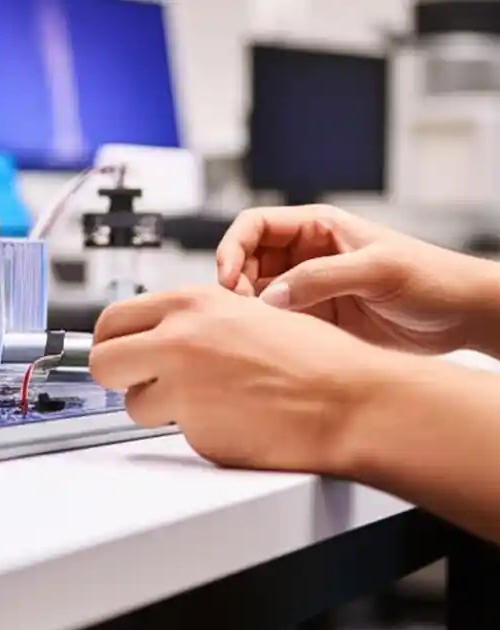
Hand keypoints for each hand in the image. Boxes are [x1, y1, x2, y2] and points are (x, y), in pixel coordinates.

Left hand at [90, 286, 397, 473]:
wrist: (352, 401)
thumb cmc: (314, 358)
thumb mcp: (246, 313)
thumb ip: (193, 321)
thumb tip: (153, 334)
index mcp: (190, 305)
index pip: (111, 320)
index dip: (112, 340)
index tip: (118, 351)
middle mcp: (178, 343)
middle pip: (102, 363)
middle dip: (116, 376)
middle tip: (137, 382)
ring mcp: (183, 390)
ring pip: (133, 406)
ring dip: (158, 408)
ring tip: (208, 401)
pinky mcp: (197, 432)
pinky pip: (177, 434)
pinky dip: (199, 430)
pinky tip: (236, 420)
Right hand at [217, 204, 499, 354]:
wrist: (463, 317)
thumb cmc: (433, 278)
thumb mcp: (378, 269)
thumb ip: (321, 279)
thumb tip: (270, 296)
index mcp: (318, 227)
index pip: (254, 225)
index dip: (232, 248)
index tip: (227, 279)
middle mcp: (307, 255)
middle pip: (246, 261)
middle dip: (235, 283)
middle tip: (241, 311)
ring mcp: (310, 288)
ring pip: (257, 294)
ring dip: (248, 310)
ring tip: (256, 328)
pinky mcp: (317, 320)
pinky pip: (277, 322)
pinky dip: (266, 331)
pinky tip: (272, 342)